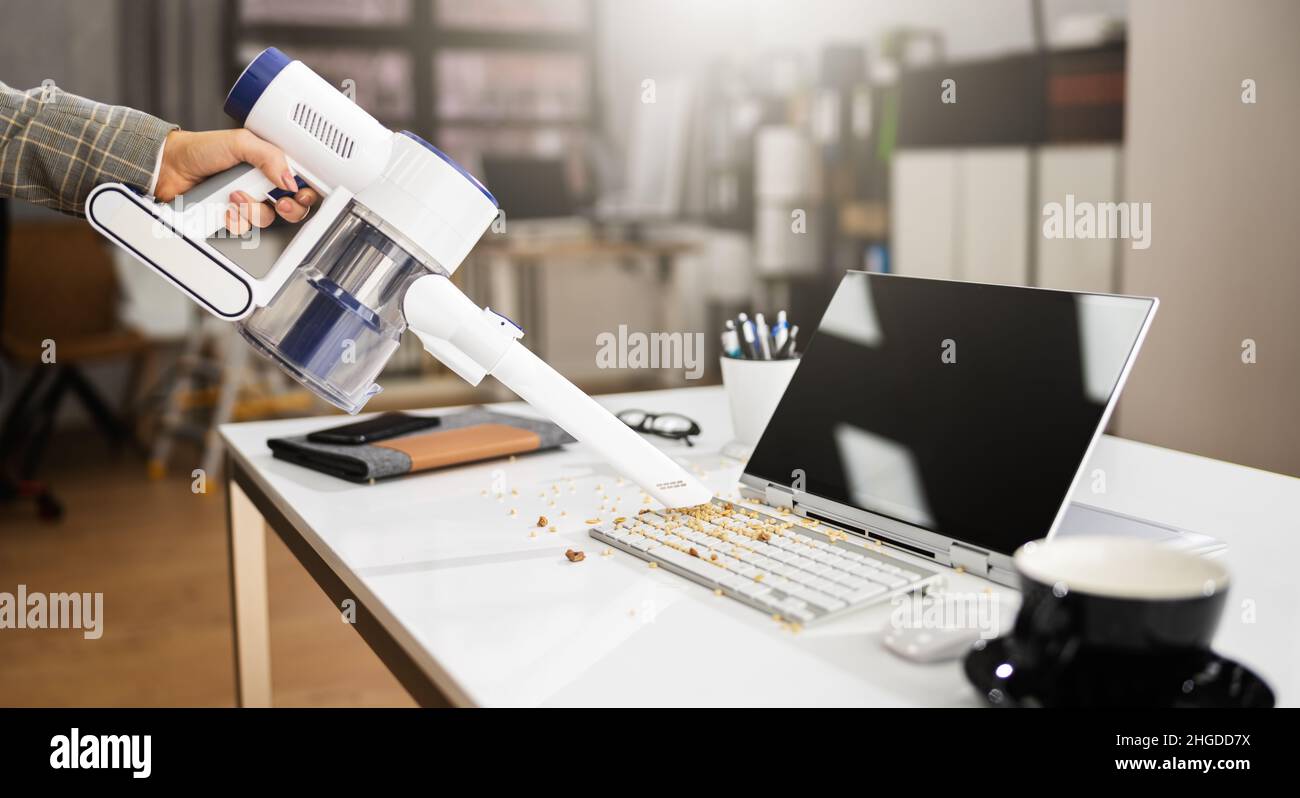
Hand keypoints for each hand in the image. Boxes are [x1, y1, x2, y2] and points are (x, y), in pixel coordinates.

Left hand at [153, 129, 320, 233]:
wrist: (168, 167)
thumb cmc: (200, 149)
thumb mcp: (240, 142)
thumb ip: (270, 157)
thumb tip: (289, 179)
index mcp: (268, 165)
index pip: (298, 182)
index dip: (305, 192)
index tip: (300, 194)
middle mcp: (260, 185)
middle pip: (290, 207)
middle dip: (287, 208)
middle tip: (278, 203)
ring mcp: (246, 203)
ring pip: (266, 219)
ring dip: (253, 210)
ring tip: (235, 196)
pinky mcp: (231, 218)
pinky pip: (244, 229)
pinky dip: (236, 221)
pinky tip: (225, 209)